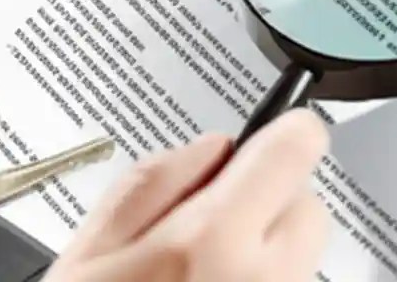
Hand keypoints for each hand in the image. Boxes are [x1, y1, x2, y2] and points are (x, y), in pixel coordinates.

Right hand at [49, 109, 330, 281]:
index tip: (273, 132)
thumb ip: (151, 185)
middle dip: (266, 202)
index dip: (285, 130)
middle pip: (306, 202)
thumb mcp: (89, 256)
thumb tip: (210, 148)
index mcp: (213, 241)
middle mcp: (266, 279)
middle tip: (209, 226)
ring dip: (267, 249)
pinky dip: (263, 279)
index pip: (296, 147)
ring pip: (302, 252)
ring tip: (202, 272)